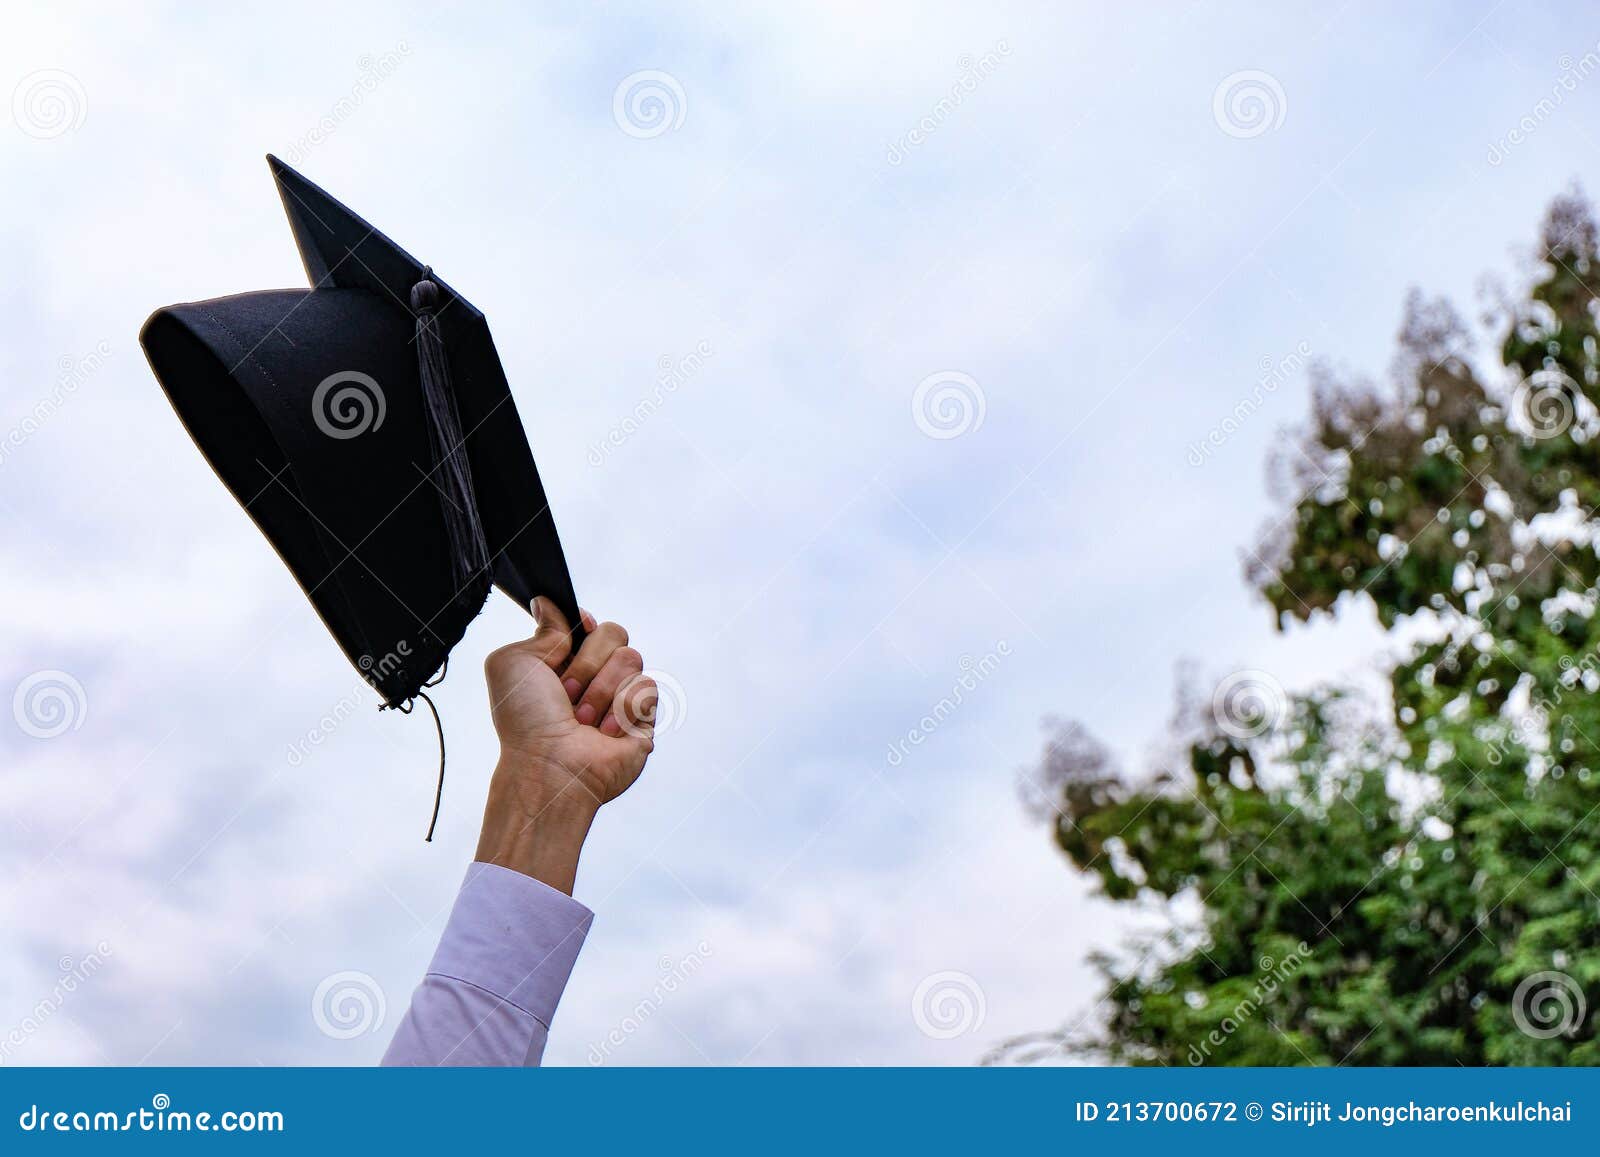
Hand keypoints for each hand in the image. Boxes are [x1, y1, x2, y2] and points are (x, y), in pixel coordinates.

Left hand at [475, 598, 656, 891]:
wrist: (549, 766)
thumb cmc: (525, 723)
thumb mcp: (513, 663)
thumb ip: (540, 629)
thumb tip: (548, 603)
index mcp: (565, 661)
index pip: (590, 623)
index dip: (583, 626)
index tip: (571, 636)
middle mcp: (594, 677)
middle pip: (615, 632)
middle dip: (587, 662)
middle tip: (566, 692)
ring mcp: (620, 697)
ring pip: (632, 658)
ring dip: (600, 689)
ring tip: (581, 719)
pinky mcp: (643, 718)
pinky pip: (647, 686)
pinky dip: (621, 708)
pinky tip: (603, 732)